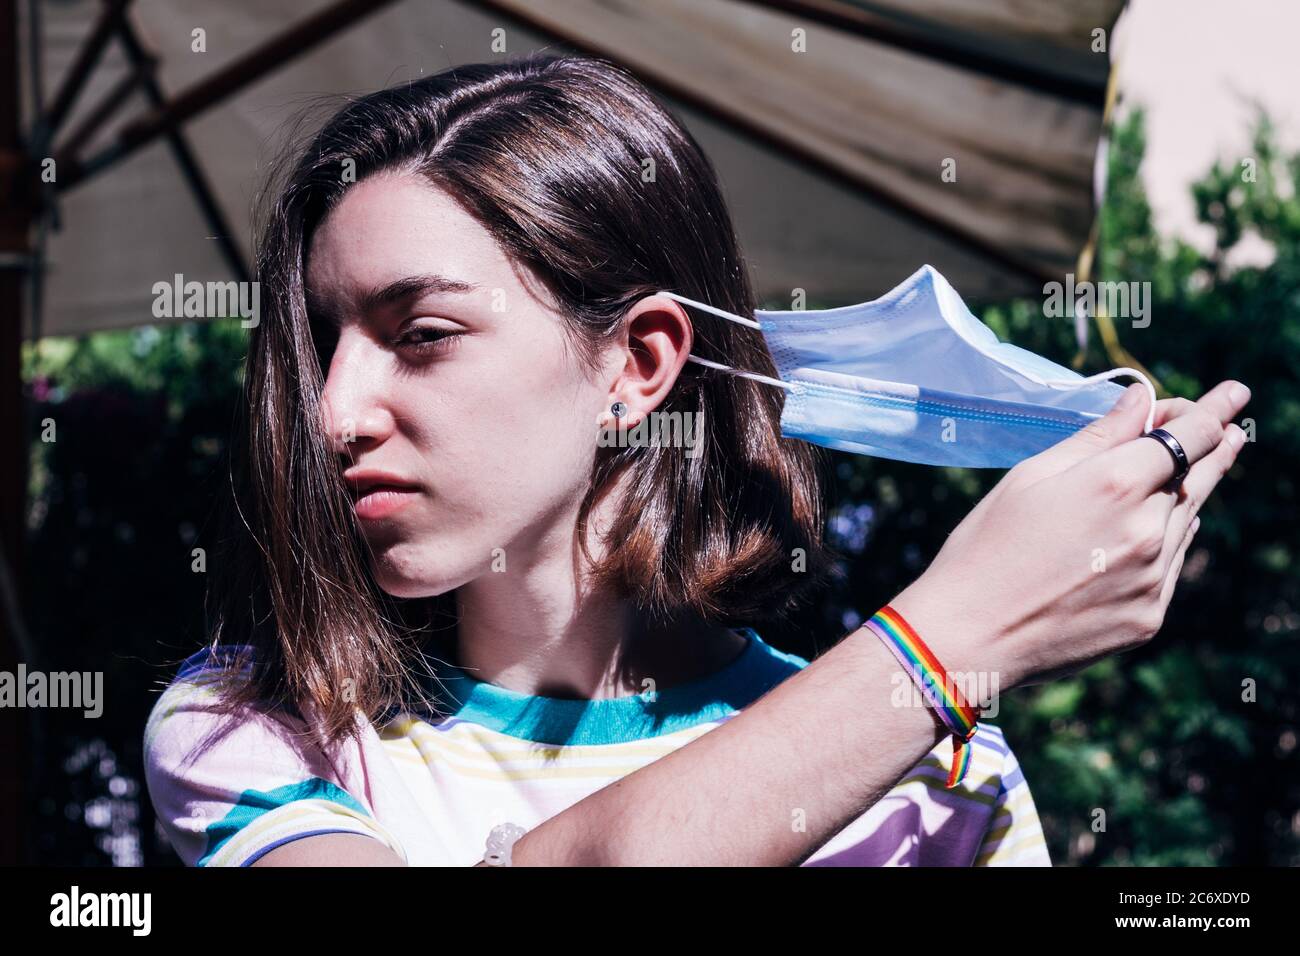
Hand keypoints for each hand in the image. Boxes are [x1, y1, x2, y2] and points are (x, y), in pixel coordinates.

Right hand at [891, 379, 1250, 690]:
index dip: (1214, 410)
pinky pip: (1173, 562)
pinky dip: (1168, 538)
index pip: (1191, 434)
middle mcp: (1148, 529)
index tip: (1233, 393)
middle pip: (1201, 474)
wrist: (969, 637)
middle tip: (1232, 426)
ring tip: (1183, 474)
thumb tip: (1142, 400)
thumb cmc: (984, 548)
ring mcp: (1154, 578)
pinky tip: (1147, 531)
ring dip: (1186, 492)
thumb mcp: (1030, 478)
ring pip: (1189, 518)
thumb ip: (1096, 437)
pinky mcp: (1150, 615)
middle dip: (1217, 444)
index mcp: (1115, 484)